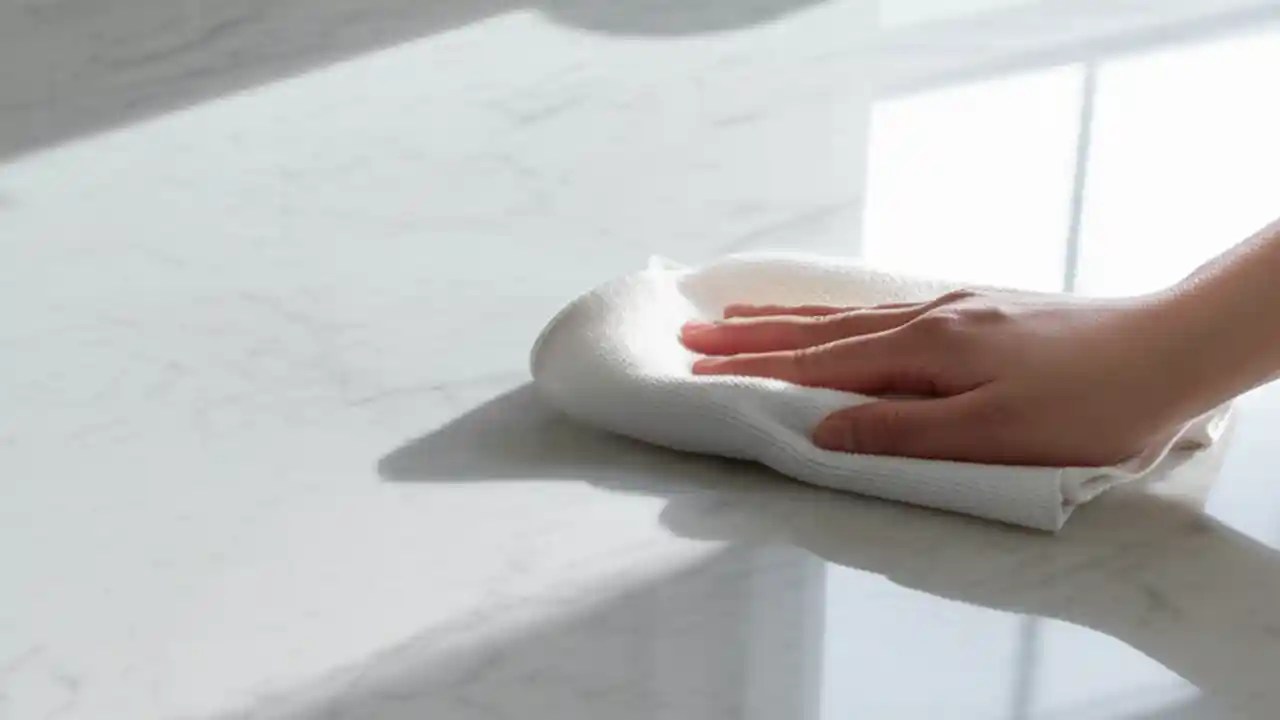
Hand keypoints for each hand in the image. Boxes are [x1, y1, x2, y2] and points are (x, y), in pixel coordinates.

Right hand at [681, 290, 1207, 465]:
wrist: (1169, 347)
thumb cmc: (1089, 404)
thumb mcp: (993, 436)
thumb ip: (901, 434)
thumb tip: (820, 432)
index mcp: (924, 351)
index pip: (818, 362)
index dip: (755, 368)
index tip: (696, 365)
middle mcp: (928, 318)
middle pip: (821, 328)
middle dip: (752, 335)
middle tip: (691, 333)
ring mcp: (953, 308)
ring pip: (850, 314)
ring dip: (788, 319)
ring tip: (739, 315)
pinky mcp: (977, 310)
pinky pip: (882, 310)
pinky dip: (837, 313)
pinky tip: (836, 315)